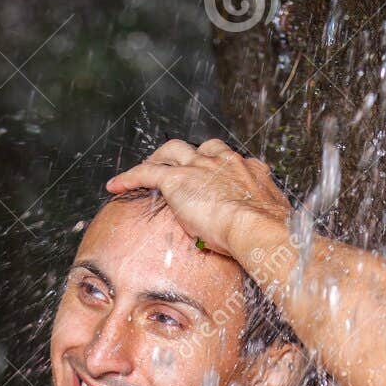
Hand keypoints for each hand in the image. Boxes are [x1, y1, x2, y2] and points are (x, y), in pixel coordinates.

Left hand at [105, 139, 290, 255]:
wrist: (258, 229)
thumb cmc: (267, 234)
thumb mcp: (270, 224)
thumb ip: (263, 223)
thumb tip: (264, 237)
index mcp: (249, 171)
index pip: (230, 161)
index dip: (219, 168)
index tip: (214, 179)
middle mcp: (225, 162)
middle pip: (201, 149)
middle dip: (188, 156)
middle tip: (177, 168)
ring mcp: (201, 167)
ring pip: (173, 151)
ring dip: (159, 159)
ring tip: (145, 171)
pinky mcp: (177, 179)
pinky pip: (146, 172)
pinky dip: (129, 177)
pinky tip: (115, 186)